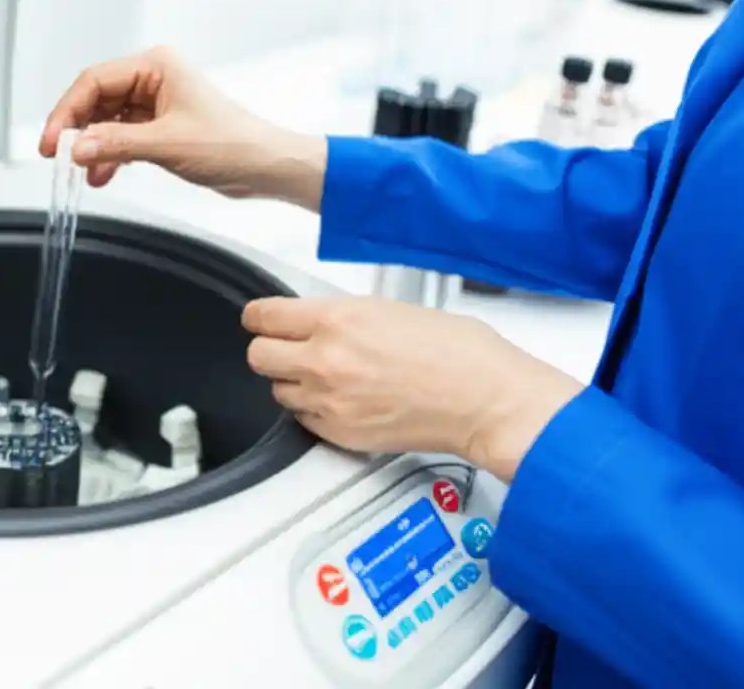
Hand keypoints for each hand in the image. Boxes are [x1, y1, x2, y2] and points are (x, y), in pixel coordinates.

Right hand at [40, 47, 326, 208]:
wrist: (264, 167)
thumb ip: (117, 145)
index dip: (67, 111)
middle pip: (95, 99)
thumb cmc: (233, 143)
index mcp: (156, 66)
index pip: (94, 81)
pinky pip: (121, 138)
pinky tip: (102, 175)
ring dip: (93, 146)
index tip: (52, 141)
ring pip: (106, 121)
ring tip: (83, 171)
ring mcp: (156, 105)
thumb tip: (78, 147)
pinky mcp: (160, 129)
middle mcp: (154, 80)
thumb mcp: (167, 145)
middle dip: (77, 129)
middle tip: (58, 156)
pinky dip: (109, 156)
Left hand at [241, 296, 583, 481]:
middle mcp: (325, 361)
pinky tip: (344, 399)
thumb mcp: (391, 309)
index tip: (261, 319)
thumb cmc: (458, 353)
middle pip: (258, 356)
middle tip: (289, 348)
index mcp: (337, 320)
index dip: (260, 317)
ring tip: (327, 376)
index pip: (263, 317)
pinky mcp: (340, 434)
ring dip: (294, 382)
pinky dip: (315, 409)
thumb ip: (344, 316)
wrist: (485, 400)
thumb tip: (318, 322)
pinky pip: (304, 419)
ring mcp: (329, 401)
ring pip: (278, 391)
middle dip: (272, 349)